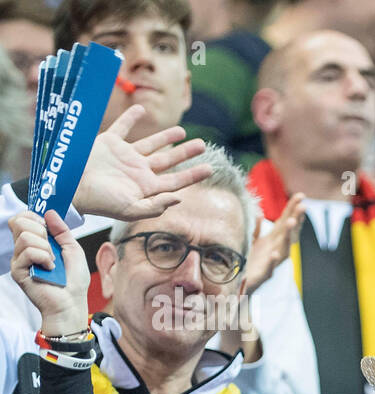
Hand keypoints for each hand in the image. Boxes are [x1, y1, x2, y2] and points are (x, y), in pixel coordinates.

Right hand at [8, 209, 88, 333]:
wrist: (72, 304)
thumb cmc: (74, 281)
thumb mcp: (73, 250)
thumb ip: (62, 231)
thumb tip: (49, 212)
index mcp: (35, 242)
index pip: (22, 218)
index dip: (34, 217)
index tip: (49, 229)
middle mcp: (23, 249)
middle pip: (18, 222)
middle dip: (41, 231)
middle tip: (52, 249)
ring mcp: (19, 259)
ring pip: (24, 236)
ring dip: (46, 248)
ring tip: (53, 263)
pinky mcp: (17, 270)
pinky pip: (27, 252)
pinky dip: (44, 258)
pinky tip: (49, 269)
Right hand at [72, 105, 212, 220]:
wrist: (72, 188)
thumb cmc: (101, 203)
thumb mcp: (131, 210)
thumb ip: (156, 205)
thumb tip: (179, 198)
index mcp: (147, 187)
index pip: (176, 180)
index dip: (193, 175)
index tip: (210, 168)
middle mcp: (139, 171)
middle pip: (168, 160)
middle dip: (186, 153)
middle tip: (203, 145)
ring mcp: (125, 156)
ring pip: (151, 144)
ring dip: (166, 137)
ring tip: (183, 131)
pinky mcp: (109, 143)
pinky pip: (123, 127)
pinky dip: (131, 118)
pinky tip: (141, 110)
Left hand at [243, 192, 303, 295]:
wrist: (236, 286)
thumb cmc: (245, 262)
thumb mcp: (250, 241)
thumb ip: (255, 229)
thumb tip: (259, 215)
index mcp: (273, 240)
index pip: (285, 221)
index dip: (293, 208)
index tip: (301, 195)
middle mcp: (276, 249)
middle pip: (288, 232)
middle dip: (296, 219)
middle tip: (303, 206)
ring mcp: (271, 262)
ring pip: (284, 248)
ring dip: (289, 236)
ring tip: (291, 223)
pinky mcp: (263, 275)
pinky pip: (269, 268)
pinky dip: (273, 261)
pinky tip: (275, 254)